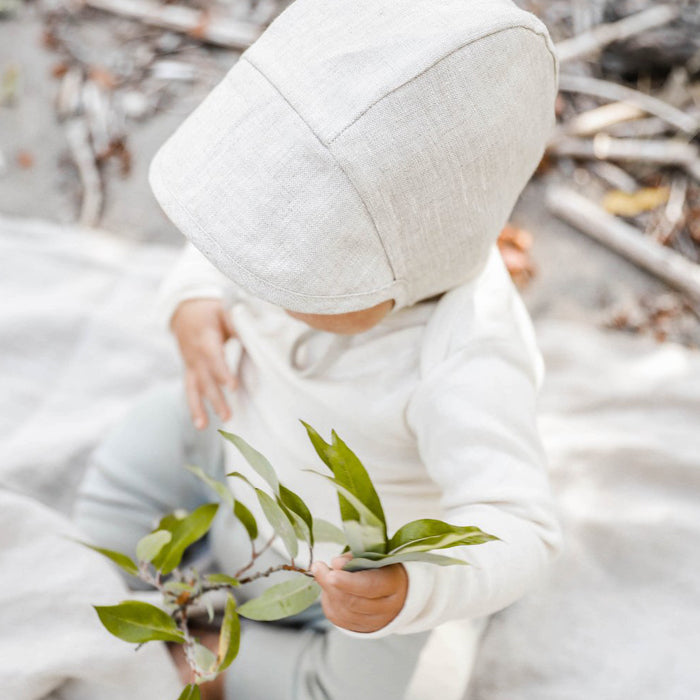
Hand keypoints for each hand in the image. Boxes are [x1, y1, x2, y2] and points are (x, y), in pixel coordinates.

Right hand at [170, 299, 237, 428]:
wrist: (183, 308)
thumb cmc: (210, 310)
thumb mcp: (224, 309)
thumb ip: (238, 323)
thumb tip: (256, 335)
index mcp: (204, 336)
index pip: (212, 356)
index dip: (221, 371)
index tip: (232, 386)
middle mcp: (194, 353)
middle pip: (204, 378)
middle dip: (215, 398)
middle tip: (226, 415)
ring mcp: (190, 363)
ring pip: (195, 388)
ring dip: (201, 407)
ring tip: (206, 426)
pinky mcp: (190, 370)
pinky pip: (190, 390)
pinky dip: (194, 407)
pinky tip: (201, 424)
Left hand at [312, 554, 407, 632]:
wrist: (396, 590)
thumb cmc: (382, 567)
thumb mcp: (374, 556)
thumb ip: (355, 558)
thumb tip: (335, 563)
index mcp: (394, 584)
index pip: (369, 586)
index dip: (348, 581)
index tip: (330, 573)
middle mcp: (387, 608)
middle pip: (354, 602)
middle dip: (331, 585)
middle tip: (317, 567)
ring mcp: (375, 622)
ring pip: (344, 612)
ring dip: (328, 592)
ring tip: (322, 574)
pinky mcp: (362, 628)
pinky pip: (339, 618)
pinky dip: (329, 602)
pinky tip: (327, 589)